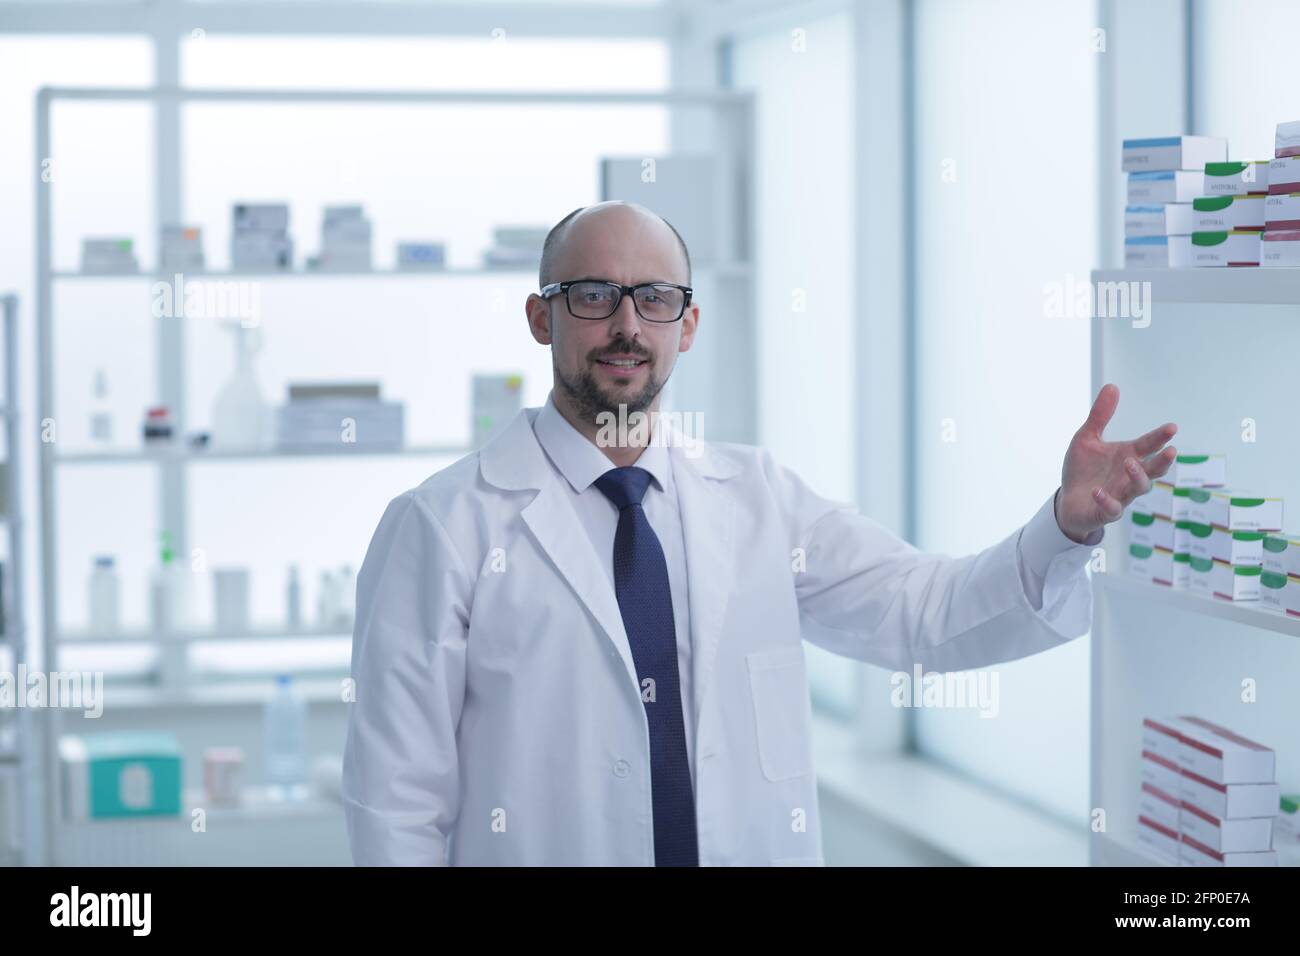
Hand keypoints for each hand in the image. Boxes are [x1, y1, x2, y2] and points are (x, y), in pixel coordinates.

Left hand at [1055, 383, 1176, 543]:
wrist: (1068, 500)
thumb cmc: (1083, 469)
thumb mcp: (1087, 438)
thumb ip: (1100, 416)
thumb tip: (1112, 386)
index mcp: (1128, 455)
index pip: (1149, 445)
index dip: (1160, 437)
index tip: (1172, 427)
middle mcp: (1129, 475)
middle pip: (1153, 470)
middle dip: (1163, 462)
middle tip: (1171, 451)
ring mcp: (1121, 494)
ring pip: (1138, 489)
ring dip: (1137, 477)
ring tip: (1129, 462)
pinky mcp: (1106, 511)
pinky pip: (1112, 509)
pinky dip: (1107, 500)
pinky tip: (1098, 491)